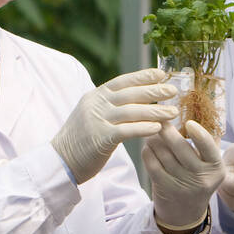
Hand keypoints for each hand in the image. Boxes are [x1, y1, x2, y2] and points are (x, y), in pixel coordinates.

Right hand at [53, 68, 178, 184]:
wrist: (60, 160)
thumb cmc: (81, 138)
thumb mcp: (92, 113)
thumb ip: (110, 105)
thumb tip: (137, 97)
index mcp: (95, 95)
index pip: (123, 81)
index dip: (143, 76)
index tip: (161, 74)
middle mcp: (97, 104)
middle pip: (131, 93)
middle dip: (154, 91)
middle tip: (173, 90)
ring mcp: (98, 120)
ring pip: (133, 111)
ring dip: (156, 111)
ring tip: (173, 112)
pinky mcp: (101, 138)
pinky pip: (127, 130)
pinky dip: (144, 128)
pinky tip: (158, 128)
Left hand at [142, 121, 225, 230]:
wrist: (185, 212)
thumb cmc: (198, 178)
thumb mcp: (209, 165)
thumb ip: (207, 143)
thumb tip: (201, 111)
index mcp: (215, 168)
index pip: (209, 148)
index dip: (199, 135)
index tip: (189, 122)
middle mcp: (201, 178)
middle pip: (180, 148)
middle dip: (167, 130)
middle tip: (160, 118)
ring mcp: (182, 184)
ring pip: (163, 153)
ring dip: (154, 139)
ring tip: (151, 130)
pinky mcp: (164, 188)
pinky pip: (152, 164)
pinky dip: (148, 152)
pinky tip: (148, 146)